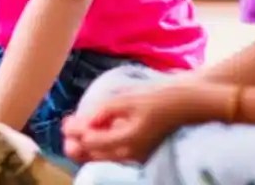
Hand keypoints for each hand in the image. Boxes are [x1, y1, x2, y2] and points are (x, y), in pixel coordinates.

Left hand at [63, 82, 224, 163]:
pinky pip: (115, 154)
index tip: (65, 122)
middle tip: (66, 129)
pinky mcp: (141, 152)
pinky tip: (95, 133)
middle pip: (95, 155)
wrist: (189, 106)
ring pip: (104, 157)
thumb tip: (82, 121)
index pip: (91, 142)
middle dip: (77, 143)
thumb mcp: (127, 100)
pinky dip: (101, 146)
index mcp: (128, 139)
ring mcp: (137, 155)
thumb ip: (103, 112)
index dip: (75, 133)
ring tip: (75, 131)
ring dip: (87, 146)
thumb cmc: (159, 98)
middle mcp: (131, 153)